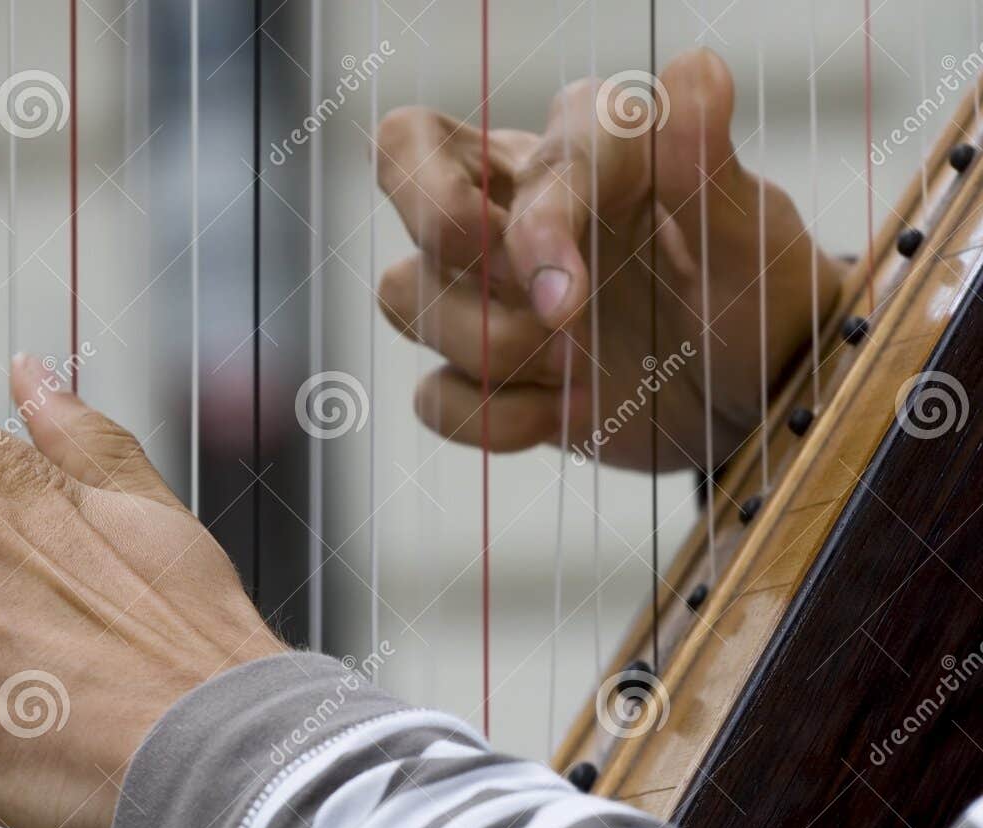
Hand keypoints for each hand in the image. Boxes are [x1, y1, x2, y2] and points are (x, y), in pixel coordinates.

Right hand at [375, 48, 845, 470]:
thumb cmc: (758, 298)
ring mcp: (489, 291)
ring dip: (489, 346)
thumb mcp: (752, 235)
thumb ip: (707, 163)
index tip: (569, 300)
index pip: (515, 130)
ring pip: (406, 294)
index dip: (512, 221)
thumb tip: (692, 73)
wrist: (760, 397)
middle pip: (400, 160)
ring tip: (581, 370)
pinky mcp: (482, 374)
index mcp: (579, 149)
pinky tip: (573, 413)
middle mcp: (515, 204)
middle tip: (527, 297)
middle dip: (440, 230)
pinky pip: (434, 396)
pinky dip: (499, 420)